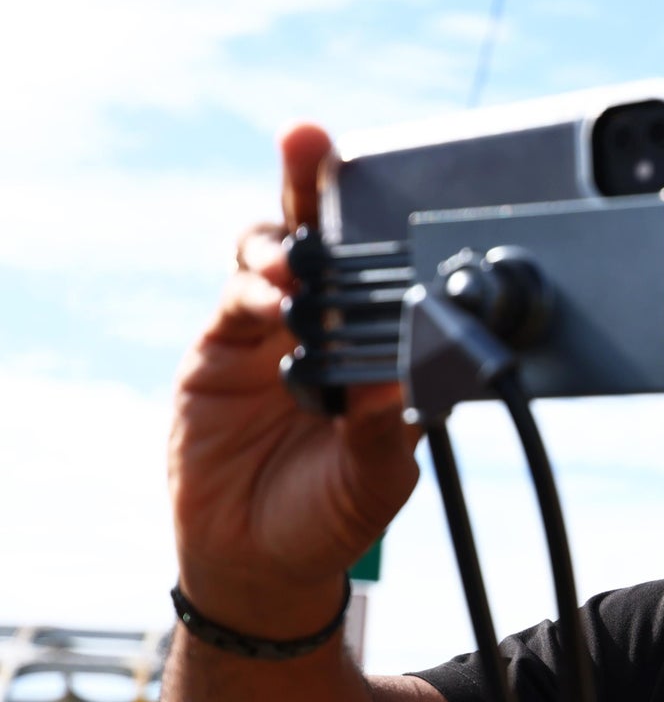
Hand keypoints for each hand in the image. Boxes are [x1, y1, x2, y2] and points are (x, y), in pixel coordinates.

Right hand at [171, 124, 420, 636]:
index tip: (402, 179)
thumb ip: (385, 432)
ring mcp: (276, 329)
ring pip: (274, 254)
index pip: (388, 269)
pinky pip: (238, 297)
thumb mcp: (376, 480)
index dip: (388, 221)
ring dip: (282, 240)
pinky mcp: (223, 346)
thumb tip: (400, 382)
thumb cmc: (332, 516)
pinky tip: (272, 301)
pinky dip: (252, 288)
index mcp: (382, 346)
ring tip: (296, 260)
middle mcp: (333, 325)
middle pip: (323, 235)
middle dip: (318, 184)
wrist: (257, 559)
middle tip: (314, 142)